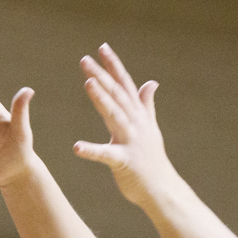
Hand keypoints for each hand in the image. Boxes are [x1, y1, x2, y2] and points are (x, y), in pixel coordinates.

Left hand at [73, 44, 173, 201]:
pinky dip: (91, 150)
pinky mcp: (124, 162)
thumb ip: (146, 105)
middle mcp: (136, 124)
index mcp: (138, 116)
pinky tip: (76, 147)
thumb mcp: (150, 128)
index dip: (114, 66)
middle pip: (117, 95)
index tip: (102, 47)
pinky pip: (106, 155)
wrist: (162, 189)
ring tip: (88, 83)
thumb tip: (151, 82)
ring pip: (114, 116)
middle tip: (84, 60)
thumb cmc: (151, 160)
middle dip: (101, 76)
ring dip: (101, 99)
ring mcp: (131, 141)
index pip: (125, 85)